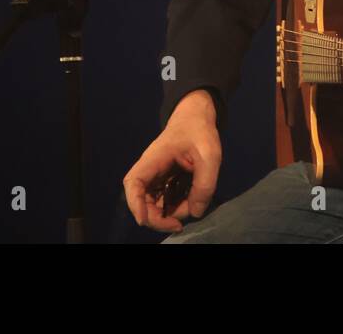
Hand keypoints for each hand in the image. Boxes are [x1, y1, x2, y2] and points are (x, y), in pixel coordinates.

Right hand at [123, 89, 221, 232]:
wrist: (197, 117)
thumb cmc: (200, 131)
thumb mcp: (209, 155)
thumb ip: (204, 184)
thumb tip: (195, 212)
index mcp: (153, 160)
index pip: (133, 183)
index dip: (135, 204)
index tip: (143, 220)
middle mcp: (150, 171)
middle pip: (142, 201)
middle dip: (157, 218)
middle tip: (179, 224)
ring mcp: (156, 177)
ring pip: (153, 204)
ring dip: (169, 213)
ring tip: (192, 207)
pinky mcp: (165, 181)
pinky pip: (164, 199)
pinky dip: (175, 206)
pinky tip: (191, 202)